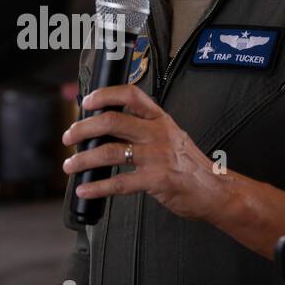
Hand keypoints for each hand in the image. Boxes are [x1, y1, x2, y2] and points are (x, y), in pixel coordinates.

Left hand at [61, 83, 227, 222]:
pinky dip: (97, 187)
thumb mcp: (171, 136)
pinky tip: (85, 190)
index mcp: (160, 119)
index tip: (86, 102)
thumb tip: (107, 129)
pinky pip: (120, 182)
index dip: (105, 94)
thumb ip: (145, 129)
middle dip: (82, 128)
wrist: (216, 190)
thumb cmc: (190, 165)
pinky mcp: (157, 180)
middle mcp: (158, 133)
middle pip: (112, 121)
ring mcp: (157, 156)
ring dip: (83, 159)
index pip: (131, 95)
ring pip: (110, 151)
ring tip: (70, 165)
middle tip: (68, 137)